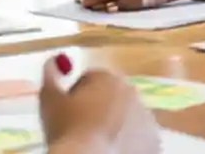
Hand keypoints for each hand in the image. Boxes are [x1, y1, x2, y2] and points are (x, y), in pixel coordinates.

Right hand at [41, 54, 158, 153]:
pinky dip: (128, 143)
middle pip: (111, 97)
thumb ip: (51, 76)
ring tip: (97, 144)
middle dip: (98, 109)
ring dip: (114, 126)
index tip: (67, 114)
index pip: (90, 80)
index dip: (76, 97)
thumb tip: (53, 60)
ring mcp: (146, 117)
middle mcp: (132, 92)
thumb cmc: (67, 130)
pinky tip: (112, 151)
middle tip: (81, 130)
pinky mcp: (154, 141)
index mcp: (108, 78)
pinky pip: (138, 138)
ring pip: (126, 118)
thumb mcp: (50, 102)